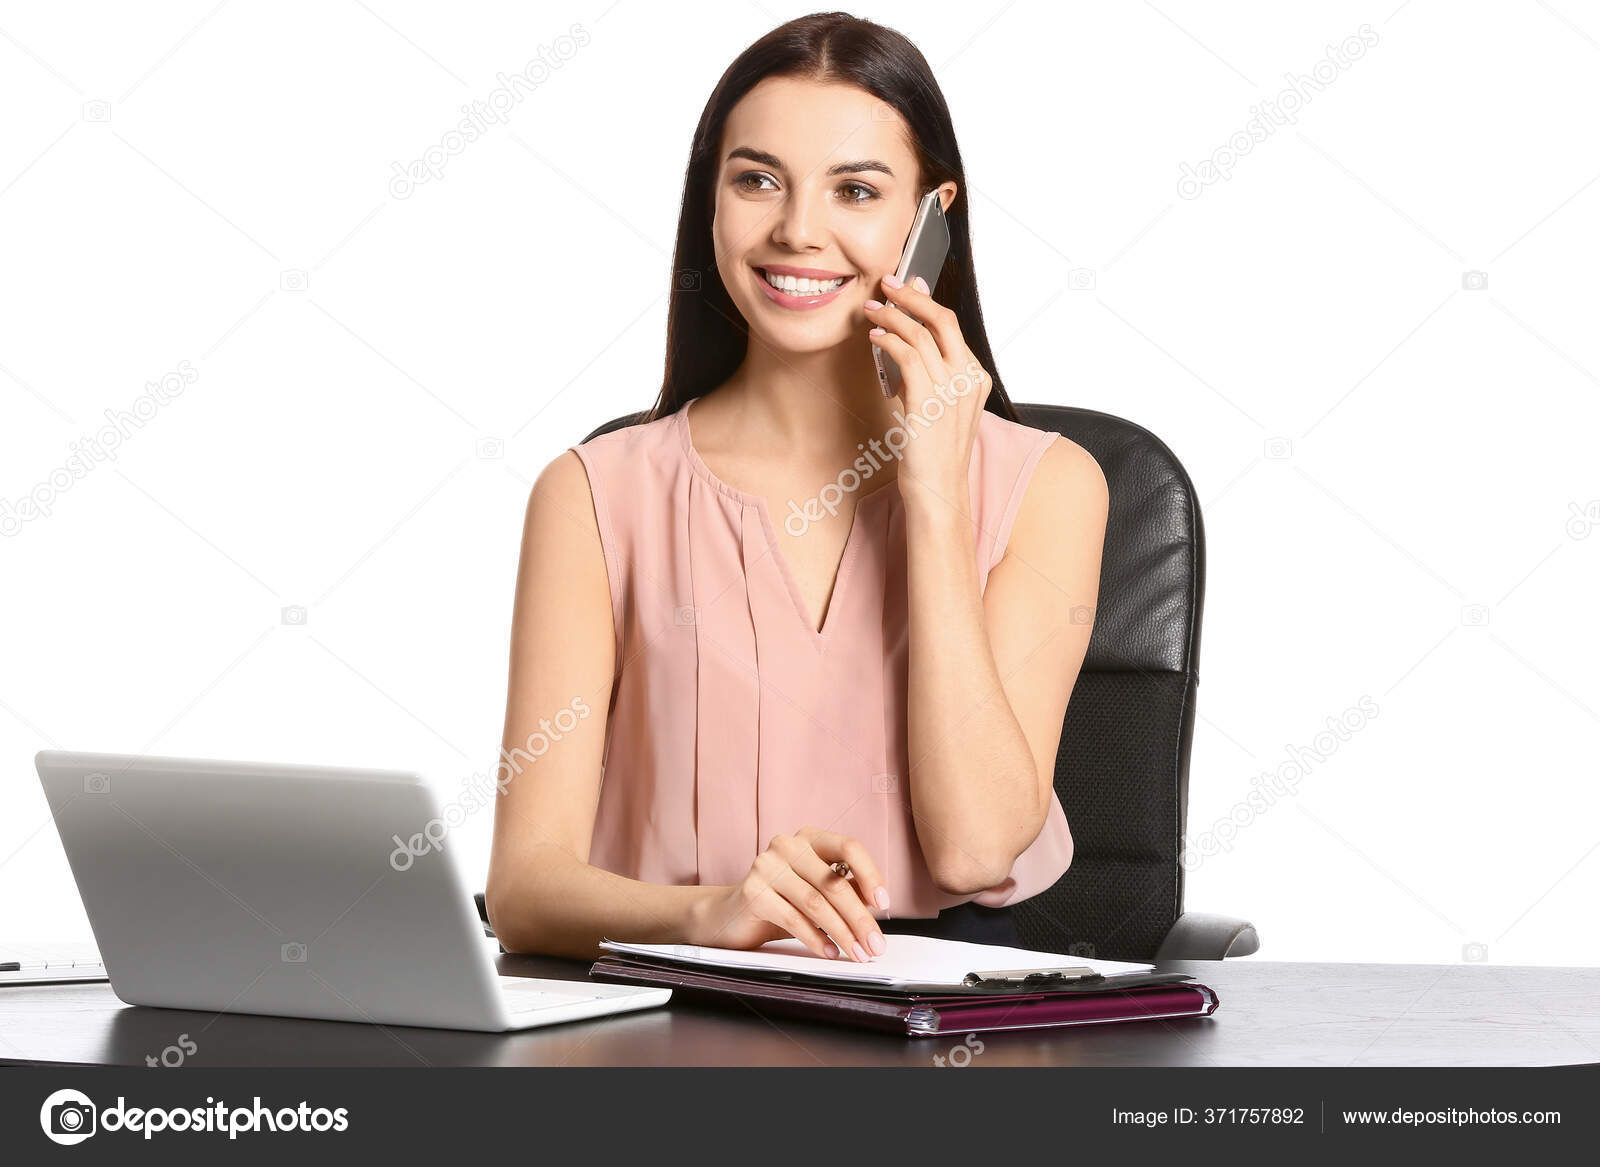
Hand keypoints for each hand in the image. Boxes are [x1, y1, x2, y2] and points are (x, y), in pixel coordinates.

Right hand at [687, 827, 889, 960]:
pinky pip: (793, 919)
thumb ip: (843, 890)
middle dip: (860, 918)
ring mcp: (767, 865)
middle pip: (835, 882)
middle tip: (875, 945)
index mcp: (809, 838)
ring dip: (842, 933)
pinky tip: (830, 952)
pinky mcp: (753, 892)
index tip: (885, 904)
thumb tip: (876, 906)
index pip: (848, 847)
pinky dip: (816, 939)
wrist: (729, 915)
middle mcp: (787, 844)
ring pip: (816, 903)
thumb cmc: (780, 902)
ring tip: (857, 953)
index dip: (871, 875)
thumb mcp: (816, 892)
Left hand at [865, 273, 992, 514]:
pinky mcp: (928, 398)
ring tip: (871, 311)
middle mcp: (968, 379)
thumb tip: (907, 343)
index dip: (926, 303)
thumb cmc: (933, 456)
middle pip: (942, 319)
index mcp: (975, 379)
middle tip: (888, 284)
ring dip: (891, 316)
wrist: (938, 490)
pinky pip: (906, 354)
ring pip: (920, 333)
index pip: (952, 328)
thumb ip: (929, 376)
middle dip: (912, 296)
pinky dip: (887, 339)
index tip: (907, 290)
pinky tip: (874, 337)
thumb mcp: (938, 409)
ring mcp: (951, 388)